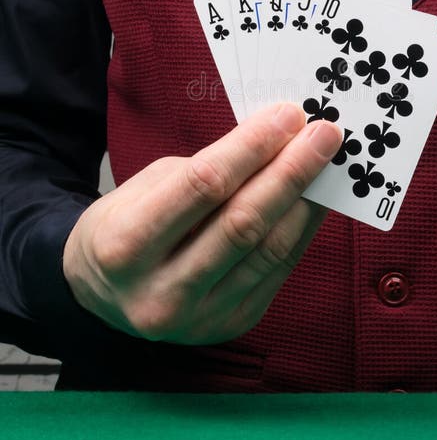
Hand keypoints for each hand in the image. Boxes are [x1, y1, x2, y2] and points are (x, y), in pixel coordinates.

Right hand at [62, 103, 341, 345]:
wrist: (105, 295)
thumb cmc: (127, 226)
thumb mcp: (146, 188)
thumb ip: (206, 172)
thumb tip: (276, 144)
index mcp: (125, 246)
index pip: (203, 185)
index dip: (251, 147)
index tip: (288, 116)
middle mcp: (161, 291)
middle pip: (243, 223)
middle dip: (291, 171)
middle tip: (325, 134)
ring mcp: (199, 317)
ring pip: (270, 251)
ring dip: (306, 199)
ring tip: (329, 163)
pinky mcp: (231, 324)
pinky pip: (278, 269)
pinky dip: (301, 228)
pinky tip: (314, 198)